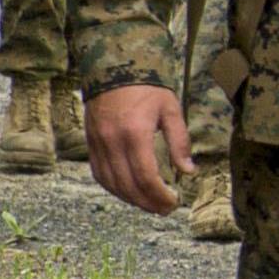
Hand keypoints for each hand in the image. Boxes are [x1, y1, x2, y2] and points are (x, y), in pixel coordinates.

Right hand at [85, 85, 193, 214]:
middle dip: (147, 202)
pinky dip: (113, 188)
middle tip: (164, 209)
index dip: (159, 195)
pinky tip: (128, 192)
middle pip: (128, 185)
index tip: (174, 202)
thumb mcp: (171, 110)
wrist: (114, 68)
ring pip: (111, 183)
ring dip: (130, 199)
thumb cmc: (147, 88)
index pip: (146, 176)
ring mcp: (98, 144)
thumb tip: (188, 171)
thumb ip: (180, 142)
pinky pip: (99, 173)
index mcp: (135, 133)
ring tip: (149, 204)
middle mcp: (112, 142)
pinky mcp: (90, 143)